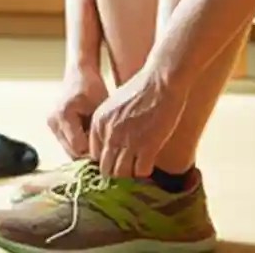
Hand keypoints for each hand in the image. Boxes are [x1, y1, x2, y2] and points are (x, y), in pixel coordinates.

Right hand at [47, 66, 107, 158]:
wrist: (79, 75)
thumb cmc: (93, 88)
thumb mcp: (100, 109)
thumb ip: (99, 131)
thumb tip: (104, 154)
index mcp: (64, 115)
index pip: (79, 148)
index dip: (94, 152)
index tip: (107, 148)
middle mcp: (54, 121)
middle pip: (72, 152)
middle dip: (89, 153)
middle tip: (104, 147)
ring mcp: (51, 124)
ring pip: (69, 150)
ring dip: (83, 149)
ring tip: (96, 139)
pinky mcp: (52, 126)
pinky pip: (67, 144)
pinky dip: (78, 143)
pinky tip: (88, 135)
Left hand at [88, 62, 187, 178]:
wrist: (161, 81)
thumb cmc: (141, 90)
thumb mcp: (114, 105)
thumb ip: (109, 124)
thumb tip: (111, 144)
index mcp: (99, 123)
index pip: (94, 155)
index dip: (106, 161)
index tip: (116, 162)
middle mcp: (109, 134)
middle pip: (106, 168)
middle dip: (117, 172)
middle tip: (128, 169)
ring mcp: (127, 141)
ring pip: (122, 174)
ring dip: (131, 174)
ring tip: (139, 168)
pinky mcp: (146, 146)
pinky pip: (141, 171)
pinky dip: (145, 171)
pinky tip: (150, 163)